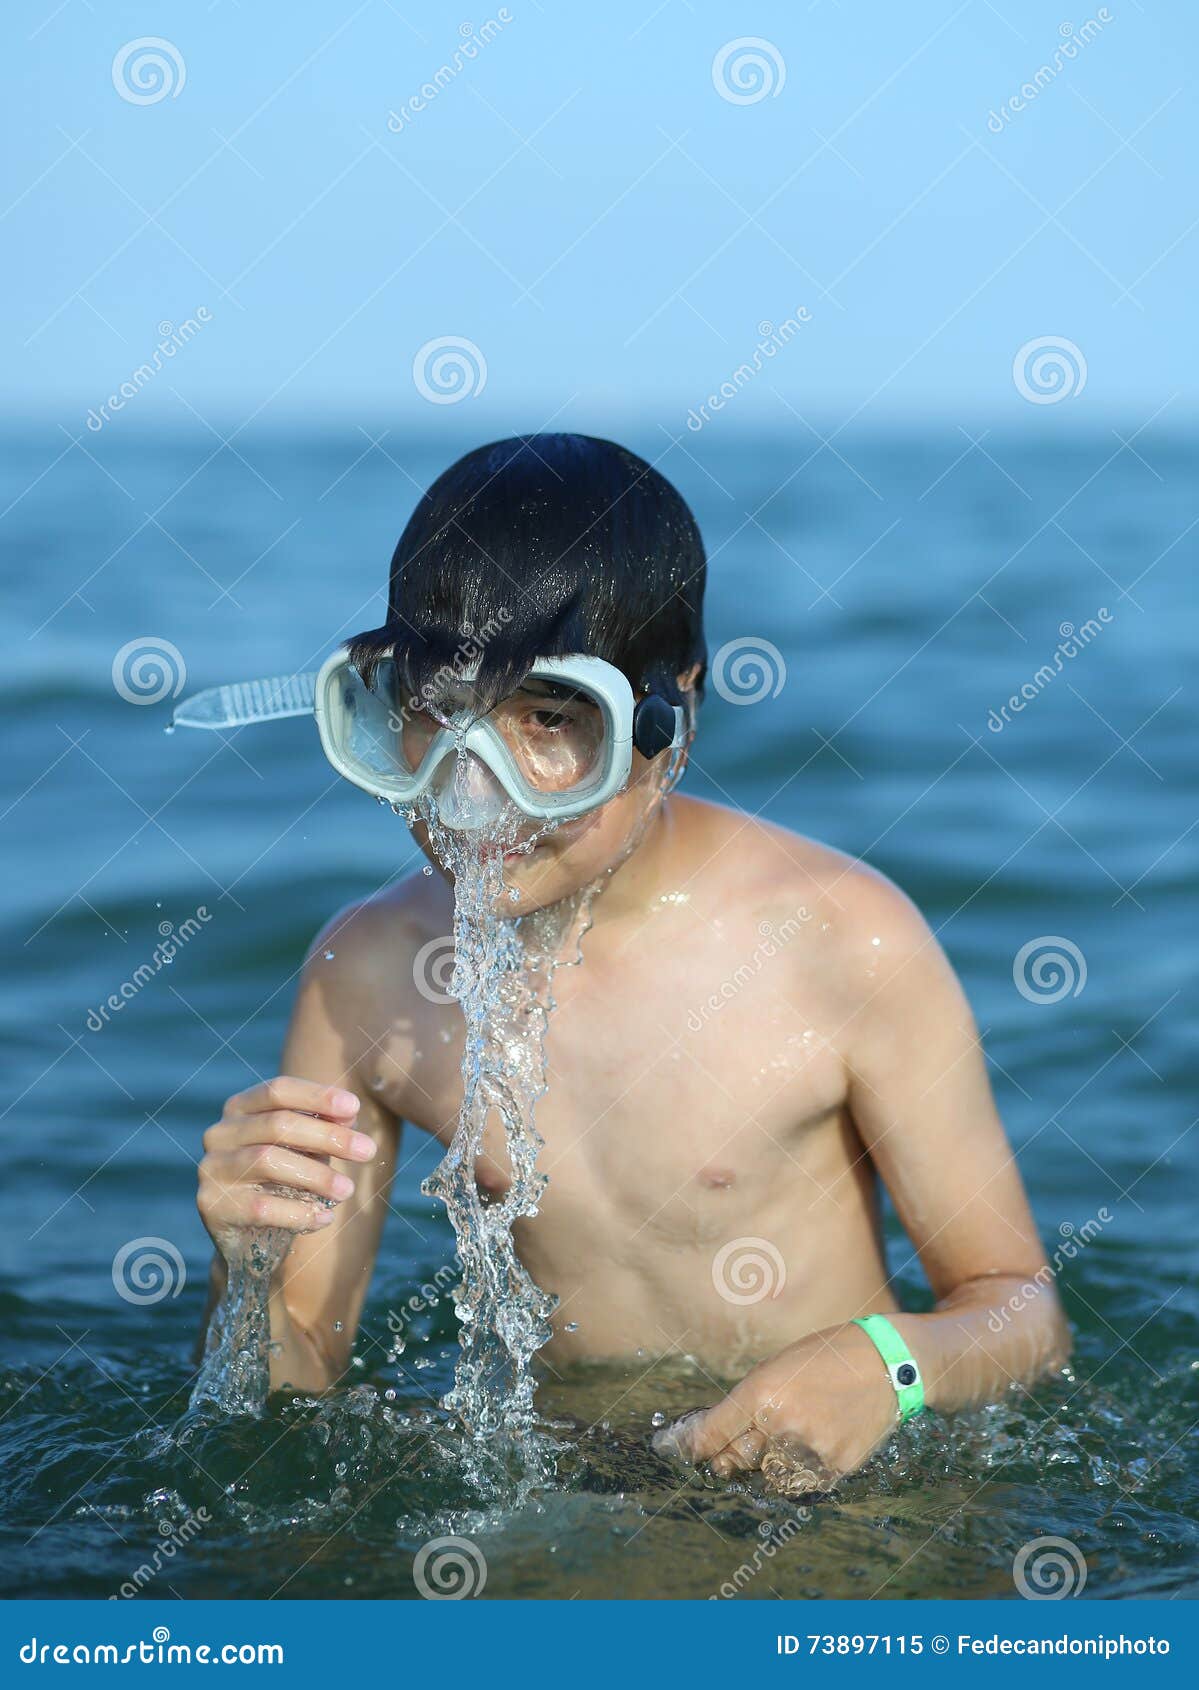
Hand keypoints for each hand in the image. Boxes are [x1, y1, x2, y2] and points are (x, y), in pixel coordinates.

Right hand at [197, 1076, 374, 1261]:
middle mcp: (220, 1133)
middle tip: (368, 1150)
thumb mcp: (303, 1148)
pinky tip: (325, 1217)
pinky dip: (299, 1213)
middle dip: (328, 1136)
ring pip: (268, 1161)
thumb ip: (322, 1127)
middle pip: (278, 1124)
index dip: (317, 1095)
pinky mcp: (212, 1206)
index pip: (278, 1090)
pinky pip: (262, 1207)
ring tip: (347, 1190)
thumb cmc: (281, 1178)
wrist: (245, 1233)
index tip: (354, 1108)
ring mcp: (212, 1169)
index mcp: (240, 1108)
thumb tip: (350, 1114)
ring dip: (316, 1175)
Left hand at [653, 1324, 898, 1493]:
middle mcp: (781, 1425)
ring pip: (766, 1474)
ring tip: (786, 1436)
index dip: (690, 1446)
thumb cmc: (827, 1356)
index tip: (676, 1450)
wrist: (888, 1364)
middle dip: (728, 1454)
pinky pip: (799, 1482)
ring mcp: (808, 1450)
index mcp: (762, 1393)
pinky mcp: (834, 1468)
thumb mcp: (778, 1366)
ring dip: (765, 1463)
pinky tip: (811, 1443)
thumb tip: (718, 1432)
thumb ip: (749, 1401)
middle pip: (735, 1458)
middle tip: (729, 1449)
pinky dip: (796, 1470)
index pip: (712, 1434)